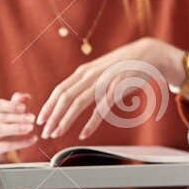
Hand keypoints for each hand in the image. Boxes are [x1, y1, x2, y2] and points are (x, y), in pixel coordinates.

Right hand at [0, 92, 38, 161]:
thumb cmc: (3, 128)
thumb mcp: (10, 114)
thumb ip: (17, 104)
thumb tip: (26, 96)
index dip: (11, 106)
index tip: (25, 107)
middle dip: (17, 117)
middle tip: (32, 118)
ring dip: (17, 128)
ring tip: (31, 127)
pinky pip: (6, 145)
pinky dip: (21, 142)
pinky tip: (32, 139)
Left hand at [37, 38, 184, 140]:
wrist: (147, 54)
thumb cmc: (122, 67)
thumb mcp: (99, 72)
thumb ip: (85, 83)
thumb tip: (69, 97)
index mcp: (83, 72)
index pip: (60, 90)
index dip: (48, 105)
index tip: (41, 120)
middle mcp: (90, 75)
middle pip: (65, 97)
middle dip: (53, 116)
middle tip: (45, 132)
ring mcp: (103, 81)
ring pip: (78, 102)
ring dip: (65, 120)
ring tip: (58, 133)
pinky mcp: (117, 88)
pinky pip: (101, 108)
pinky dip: (90, 123)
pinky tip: (83, 134)